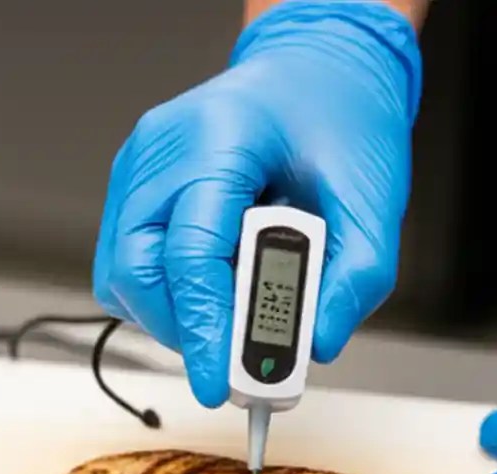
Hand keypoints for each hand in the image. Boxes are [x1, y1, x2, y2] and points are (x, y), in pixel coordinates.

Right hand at [93, 1, 421, 406]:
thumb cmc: (339, 118)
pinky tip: (213, 286)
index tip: (220, 382)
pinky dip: (167, 292)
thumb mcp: (373, 198)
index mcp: (219, 137)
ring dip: (174, 315)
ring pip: (123, 273)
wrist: (316, 70)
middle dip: (182, 330)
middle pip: (136, 269)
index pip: (189, 252)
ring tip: (232, 312)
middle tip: (233, 362)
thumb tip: (316, 343)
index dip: (202, 327)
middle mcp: (163, 149)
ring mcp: (139, 165)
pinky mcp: (134, 185)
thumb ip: (355, 277)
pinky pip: (128, 260)